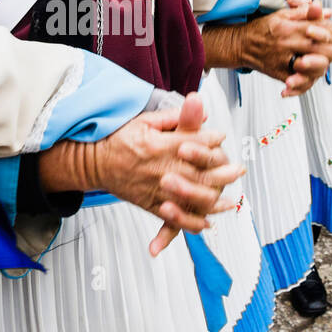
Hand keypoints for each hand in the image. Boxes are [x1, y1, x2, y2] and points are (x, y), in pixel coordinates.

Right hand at [82, 92, 244, 256]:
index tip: (221, 137)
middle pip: (194, 171)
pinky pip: (170, 216)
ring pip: (186, 197)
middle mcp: (158, 168)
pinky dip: (187, 222)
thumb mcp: (144, 121)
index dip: (209, 140)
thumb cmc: (120, 140)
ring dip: (209, 201)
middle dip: (219, 172)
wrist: (93, 162)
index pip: (190, 142)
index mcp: (158, 145)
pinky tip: (203, 223)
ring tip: (228, 202)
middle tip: (237, 170)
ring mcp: (154, 188)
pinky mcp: (148, 202)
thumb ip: (172, 117)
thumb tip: (197, 108)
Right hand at [239, 0, 331, 93]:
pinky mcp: (280, 74)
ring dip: (323, 64)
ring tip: (320, 60)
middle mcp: (289, 44)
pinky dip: (306, 81)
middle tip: (330, 46)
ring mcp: (285, 61)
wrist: (240, 45)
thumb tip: (326, 12)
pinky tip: (307, 75)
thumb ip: (305, 13)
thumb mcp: (282, 13)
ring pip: (316, 67)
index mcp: (291, 27)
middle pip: (325, 50)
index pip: (325, 29)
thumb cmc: (261, 29)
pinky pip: (300, 82)